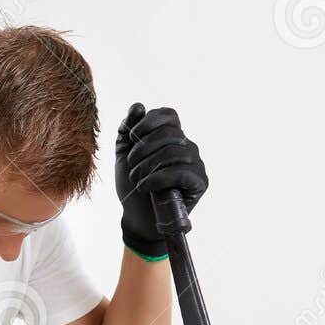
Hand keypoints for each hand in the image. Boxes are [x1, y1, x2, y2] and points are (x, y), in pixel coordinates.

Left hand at [114, 103, 208, 259]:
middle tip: (131, 166)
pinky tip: (144, 187)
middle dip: (143, 148)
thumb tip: (138, 106)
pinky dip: (157, 179)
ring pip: (173, 152)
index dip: (150, 121)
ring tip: (136, 179)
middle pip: (169, 133)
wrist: (137, 217)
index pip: (169, 115)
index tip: (132, 136)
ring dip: (148, 166)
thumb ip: (127, 130)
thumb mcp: (124, 155)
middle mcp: (187, 147)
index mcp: (172, 137)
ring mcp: (196, 164)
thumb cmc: (133, 185)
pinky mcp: (199, 182)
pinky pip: (180, 172)